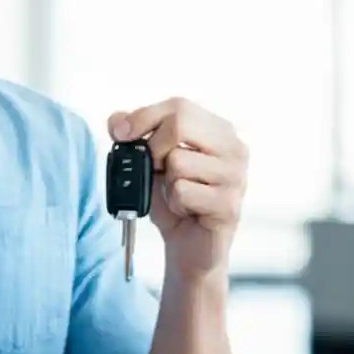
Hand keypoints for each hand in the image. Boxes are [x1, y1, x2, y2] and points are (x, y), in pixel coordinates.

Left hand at [108, 98, 247, 281]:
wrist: (189, 247)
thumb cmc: (174, 200)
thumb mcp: (150, 161)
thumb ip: (134, 135)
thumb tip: (117, 120)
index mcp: (219, 131)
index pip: (179, 106)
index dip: (145, 116)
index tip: (120, 133)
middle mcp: (234, 148)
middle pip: (181, 124)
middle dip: (154, 148)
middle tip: (156, 169)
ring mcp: (236, 176)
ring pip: (178, 161)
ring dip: (167, 183)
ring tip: (180, 195)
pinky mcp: (229, 204)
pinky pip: (183, 191)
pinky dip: (175, 204)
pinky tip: (188, 211)